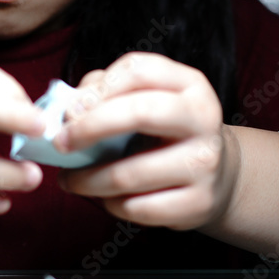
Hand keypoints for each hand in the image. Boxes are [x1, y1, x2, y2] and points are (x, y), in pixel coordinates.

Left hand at [55, 53, 239, 229]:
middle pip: (139, 113)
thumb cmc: (166, 133)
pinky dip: (110, 205)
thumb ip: (107, 93)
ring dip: (87, 180)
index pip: (139, 71)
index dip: (98, 89)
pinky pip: (138, 208)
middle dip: (89, 128)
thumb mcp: (148, 100)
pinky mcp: (198, 202)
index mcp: (189, 84)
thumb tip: (69, 108)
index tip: (69, 110)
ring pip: (130, 173)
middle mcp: (202, 118)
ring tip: (69, 180)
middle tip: (60, 143)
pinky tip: (103, 198)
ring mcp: (204, 163)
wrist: (218, 176)